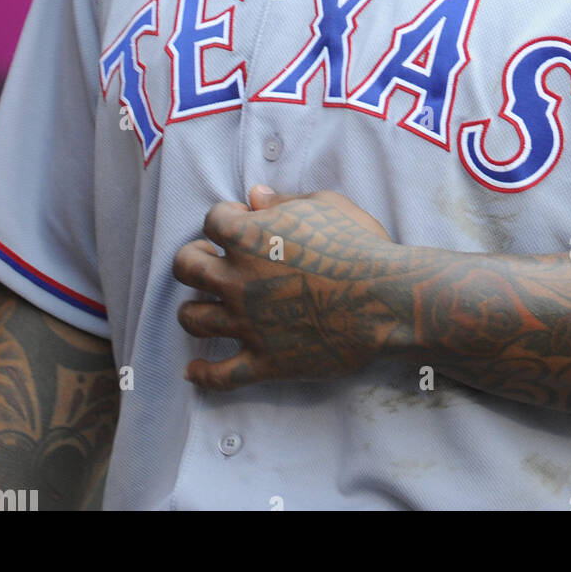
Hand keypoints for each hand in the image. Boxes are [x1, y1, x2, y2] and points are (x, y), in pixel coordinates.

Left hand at [173, 186, 402, 390]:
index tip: (242, 220)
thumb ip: (284, 200)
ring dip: (191, 309)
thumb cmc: (360, 246)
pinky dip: (203, 375)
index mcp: (249, 237)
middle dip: (192, 257)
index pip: (212, 219)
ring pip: (193, 319)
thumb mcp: (326, 206)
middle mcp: (238, 280)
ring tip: (199, 306)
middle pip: (186, 266)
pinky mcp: (264, 362)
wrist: (384, 299)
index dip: (225, 216)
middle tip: (207, 258)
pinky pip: (220, 376)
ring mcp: (247, 324)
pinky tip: (194, 371)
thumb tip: (255, 195)